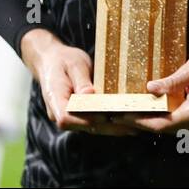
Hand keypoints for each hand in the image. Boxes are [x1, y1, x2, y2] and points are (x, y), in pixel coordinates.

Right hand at [19, 28, 134, 135]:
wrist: (51, 61)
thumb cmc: (63, 60)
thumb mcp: (74, 64)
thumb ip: (81, 81)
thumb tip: (89, 94)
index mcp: (54, 99)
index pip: (66, 118)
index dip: (87, 118)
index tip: (106, 115)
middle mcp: (59, 113)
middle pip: (84, 126)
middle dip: (109, 127)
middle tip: (133, 125)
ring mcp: (68, 117)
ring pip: (92, 127)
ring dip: (113, 128)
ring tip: (137, 126)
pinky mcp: (78, 116)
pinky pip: (94, 123)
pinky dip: (111, 123)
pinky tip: (129, 122)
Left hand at [126, 40, 188, 137]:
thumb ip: (172, 82)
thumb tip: (150, 89)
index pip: (162, 124)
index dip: (140, 121)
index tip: (123, 116)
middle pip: (166, 128)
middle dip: (145, 120)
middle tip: (124, 112)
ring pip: (174, 126)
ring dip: (157, 118)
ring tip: (137, 108)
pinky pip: (184, 123)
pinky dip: (170, 116)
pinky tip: (157, 107)